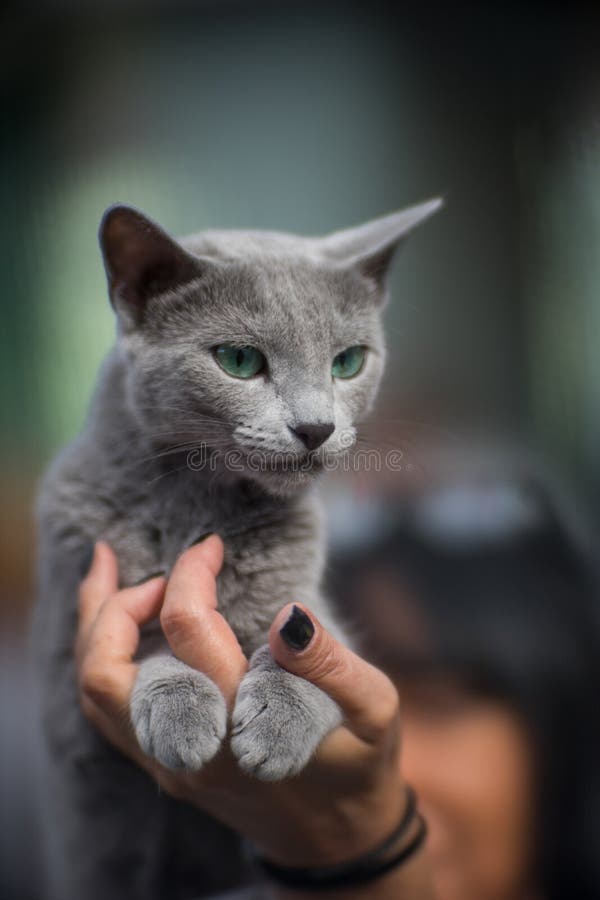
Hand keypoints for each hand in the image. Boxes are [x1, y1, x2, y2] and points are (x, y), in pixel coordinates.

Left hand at [77, 536, 433, 896]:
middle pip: (107, 669)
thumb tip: (286, 615)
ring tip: (108, 573)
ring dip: (94, 625)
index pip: (188, 628)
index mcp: (242, 723)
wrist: (334, 839)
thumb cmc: (359, 764)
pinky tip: (116, 621)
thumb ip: (331, 663)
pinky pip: (105, 708)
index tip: (212, 545)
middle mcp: (191, 746)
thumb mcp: (373, 710)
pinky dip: (99, 654)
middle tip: (156, 569)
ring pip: (94, 690)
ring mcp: (169, 761)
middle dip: (115, 603)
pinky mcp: (163, 765)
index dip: (193, 572)